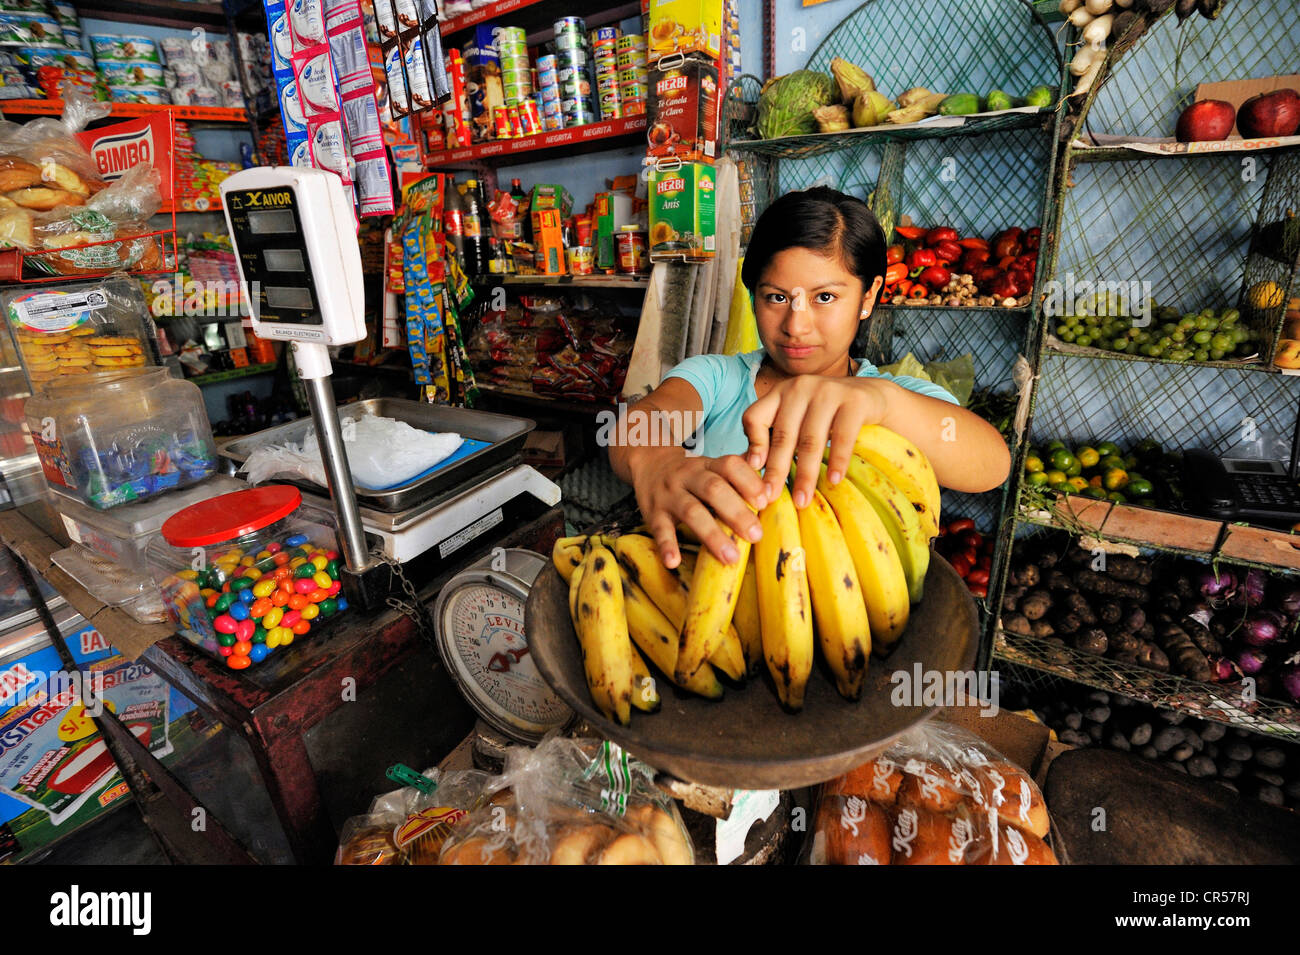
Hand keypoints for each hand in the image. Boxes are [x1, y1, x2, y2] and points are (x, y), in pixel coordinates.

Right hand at [631, 451, 767, 567]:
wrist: (648, 462)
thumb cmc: (692, 472)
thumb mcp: (713, 464)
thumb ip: (741, 471)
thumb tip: (775, 482)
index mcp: (708, 464)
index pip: (730, 465)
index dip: (748, 482)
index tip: (765, 501)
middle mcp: (689, 476)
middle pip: (714, 489)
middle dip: (737, 513)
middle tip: (756, 535)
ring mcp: (670, 494)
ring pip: (691, 511)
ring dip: (712, 535)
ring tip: (730, 557)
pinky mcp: (653, 512)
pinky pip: (659, 529)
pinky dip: (666, 545)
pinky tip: (674, 562)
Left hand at [742, 375, 886, 507]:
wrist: (874, 396)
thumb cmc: (831, 415)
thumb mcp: (799, 420)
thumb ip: (777, 438)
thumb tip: (749, 470)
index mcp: (781, 393)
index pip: (755, 416)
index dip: (752, 445)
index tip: (754, 471)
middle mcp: (800, 387)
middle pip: (782, 434)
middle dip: (776, 470)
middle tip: (771, 498)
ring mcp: (828, 391)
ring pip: (810, 439)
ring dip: (806, 474)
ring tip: (802, 500)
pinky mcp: (854, 400)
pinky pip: (842, 436)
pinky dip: (837, 461)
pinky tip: (833, 481)